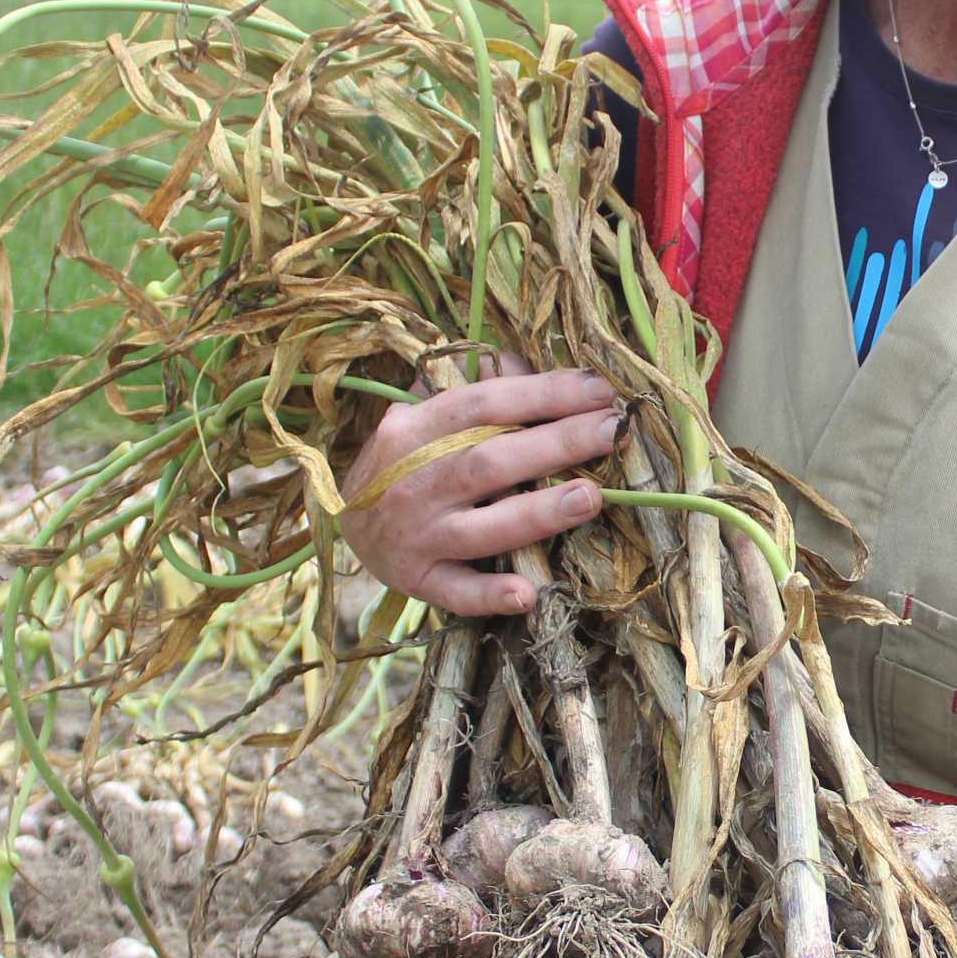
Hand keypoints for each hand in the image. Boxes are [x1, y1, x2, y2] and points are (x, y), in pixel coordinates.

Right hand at [339, 366, 622, 615]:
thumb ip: (468, 391)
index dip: (541, 394)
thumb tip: (519, 362)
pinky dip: (489, 595)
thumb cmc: (402, 462)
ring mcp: (416, 536)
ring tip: (591, 497)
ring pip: (481, 527)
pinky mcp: (419, 581)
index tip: (598, 390)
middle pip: (489, 461)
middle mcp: (413, 483)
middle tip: (612, 432)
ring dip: (537, 514)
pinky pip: (457, 592)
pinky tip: (527, 595)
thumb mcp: (420, 418)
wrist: (344, 523)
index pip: (483, 405)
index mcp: (413, 431)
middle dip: (556, 444)